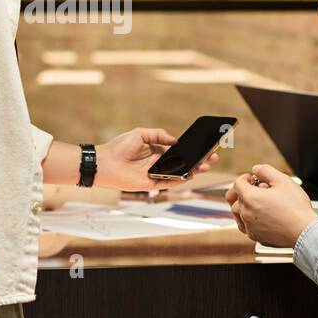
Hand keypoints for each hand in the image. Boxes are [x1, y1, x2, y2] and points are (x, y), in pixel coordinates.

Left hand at [96, 127, 220, 191]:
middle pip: (183, 163)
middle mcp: (159, 163)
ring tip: (205, 166)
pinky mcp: (151, 184)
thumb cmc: (120, 147)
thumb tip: (176, 140)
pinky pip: (168, 182)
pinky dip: (179, 179)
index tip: (205, 146)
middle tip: (213, 157)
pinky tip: (190, 174)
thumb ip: (159, 135)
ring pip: (179, 174)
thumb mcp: (141, 133)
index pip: (179, 151)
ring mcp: (156, 174)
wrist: (104, 162)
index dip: (192, 149)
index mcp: (157, 151)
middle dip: (198, 160)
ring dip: (193, 171)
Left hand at [225, 164, 317, 247]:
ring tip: (256, 202)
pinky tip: (259, 216)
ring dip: (243, 206)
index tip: (252, 178)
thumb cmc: (296, 207)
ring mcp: (250, 227)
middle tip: (256, 189)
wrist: (305, 231)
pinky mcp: (256, 236)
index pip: (237, 184)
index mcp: (250, 198)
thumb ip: (266, 171)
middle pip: (235, 199)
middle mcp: (246, 213)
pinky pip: (245, 226)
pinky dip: (248, 219)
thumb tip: (256, 169)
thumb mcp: (283, 180)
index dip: (244, 178)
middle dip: (244, 191)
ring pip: (237, 214)